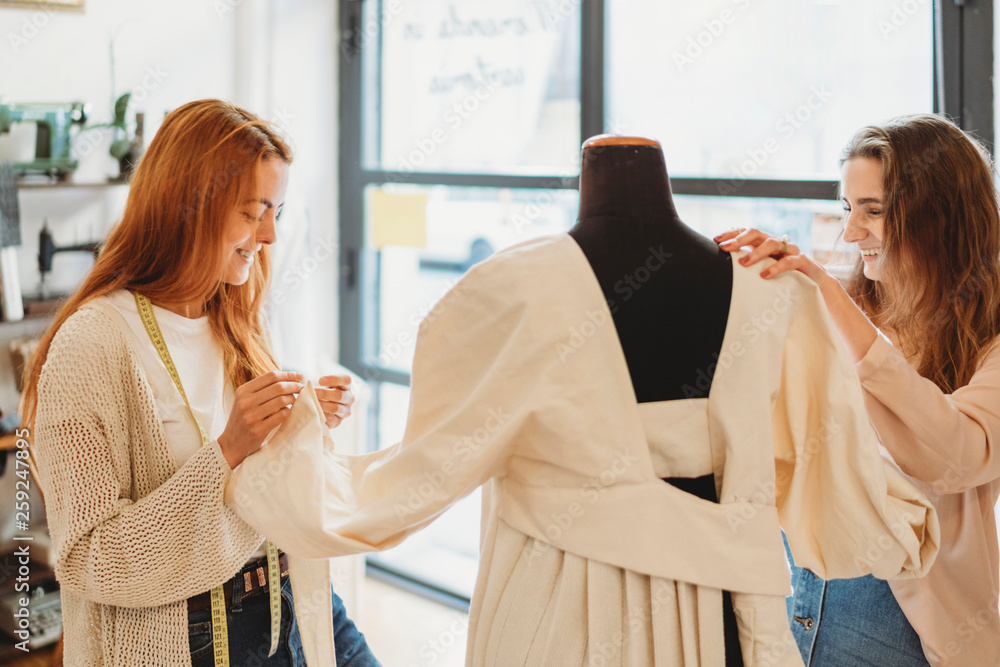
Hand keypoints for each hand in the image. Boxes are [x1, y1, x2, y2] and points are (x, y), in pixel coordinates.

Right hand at [218, 370, 303, 468]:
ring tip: (295, 400)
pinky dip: (288, 411)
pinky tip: (288, 411)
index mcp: (243, 391)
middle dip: (294, 386)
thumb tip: (290, 377)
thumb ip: (262, 389)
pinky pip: (281, 416)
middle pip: (278, 387)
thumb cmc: (243, 419)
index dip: (288, 375)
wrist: (230, 444)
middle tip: (301, 388)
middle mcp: (245, 401)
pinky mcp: (257, 430)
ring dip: (292, 399)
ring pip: (281, 400)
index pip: (271, 376)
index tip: (299, 376)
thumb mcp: (246, 401)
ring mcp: (251, 416)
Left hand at [317, 374, 354, 428]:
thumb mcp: (323, 384)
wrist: (323, 408)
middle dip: (324, 394)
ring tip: (312, 402)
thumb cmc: (322, 392)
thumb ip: (314, 380)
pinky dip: (322, 415)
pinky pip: (331, 419)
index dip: (334, 379)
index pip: (346, 380)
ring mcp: (345, 411)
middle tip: (313, 393)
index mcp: (346, 386)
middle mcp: (349, 398)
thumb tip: (301, 380)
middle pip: (340, 395)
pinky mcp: (338, 422)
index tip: (320, 380)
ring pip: (335, 408)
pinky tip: (315, 411)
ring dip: (322, 405)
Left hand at [714, 227, 831, 288]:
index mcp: (765, 244)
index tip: (715, 239)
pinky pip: (789, 261)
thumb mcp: (764, 271)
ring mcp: (790, 250)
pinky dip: (776, 268)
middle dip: (739, 239)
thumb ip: (749, 269)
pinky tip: (764, 276)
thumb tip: (722, 273)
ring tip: (742, 263)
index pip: (746, 232)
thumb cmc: (785, 278)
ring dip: (755, 253)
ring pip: (771, 244)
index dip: (731, 233)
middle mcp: (777, 243)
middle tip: (724, 248)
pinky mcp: (803, 262)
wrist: (817, 285)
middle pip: (756, 233)